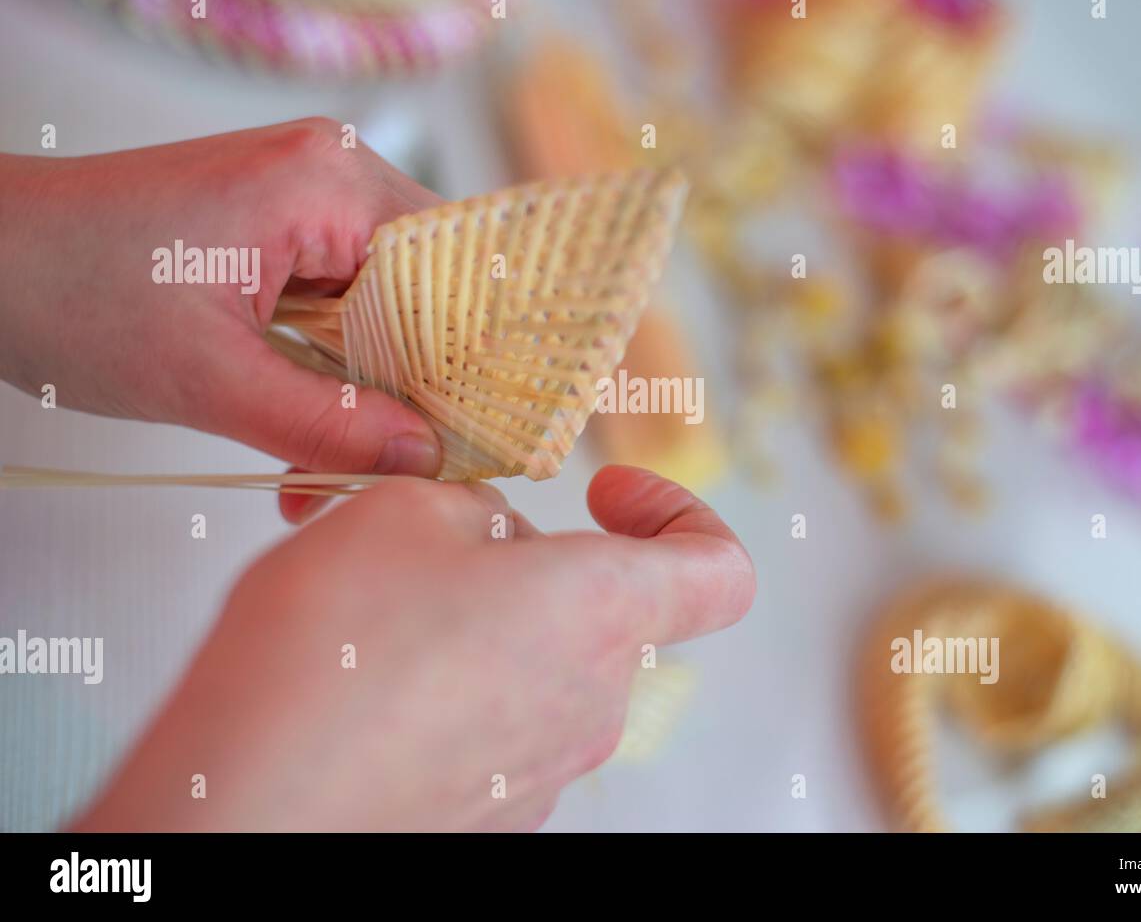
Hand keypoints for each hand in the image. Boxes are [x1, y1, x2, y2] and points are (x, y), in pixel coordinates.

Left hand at [0, 118, 443, 486]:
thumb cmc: (68, 289)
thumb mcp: (208, 380)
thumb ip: (327, 425)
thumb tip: (423, 457)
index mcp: (328, 183)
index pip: (456, 276)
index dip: (468, 363)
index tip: (464, 443)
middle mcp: (332, 172)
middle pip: (432, 293)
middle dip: (413, 393)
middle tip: (390, 475)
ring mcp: (309, 194)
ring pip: (392, 309)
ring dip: (371, 394)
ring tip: (331, 472)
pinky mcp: (284, 223)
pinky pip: (348, 304)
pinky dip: (337, 372)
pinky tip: (308, 435)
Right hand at [71, 466, 755, 830]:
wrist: (252, 807)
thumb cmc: (329, 652)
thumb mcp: (403, 510)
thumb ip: (475, 508)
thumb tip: (492, 537)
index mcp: (602, 612)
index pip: (722, 572)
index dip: (683, 516)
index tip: (607, 493)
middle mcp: (593, 702)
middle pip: (603, 612)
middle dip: (531, 563)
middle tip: (434, 542)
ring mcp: (544, 771)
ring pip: (540, 670)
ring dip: (482, 626)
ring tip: (378, 612)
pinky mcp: (489, 814)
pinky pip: (493, 729)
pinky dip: (451, 692)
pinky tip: (366, 682)